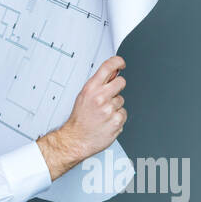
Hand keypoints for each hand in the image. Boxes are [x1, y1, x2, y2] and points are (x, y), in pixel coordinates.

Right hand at [37, 56, 126, 179]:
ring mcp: (109, 109)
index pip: (108, 67)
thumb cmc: (79, 119)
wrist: (76, 139)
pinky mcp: (117, 121)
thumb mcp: (84, 96)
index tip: (121, 64)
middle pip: (121, 82)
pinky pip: (123, 113)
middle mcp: (101, 97)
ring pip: (121, 100)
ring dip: (115, 106)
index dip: (118, 62)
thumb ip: (98, 84)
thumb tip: (112, 72)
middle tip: (110, 96)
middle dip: (118, 87)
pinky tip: (107, 121)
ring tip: (103, 114)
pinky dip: (117, 117)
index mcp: (91, 89)